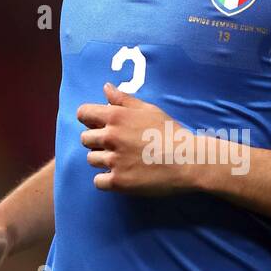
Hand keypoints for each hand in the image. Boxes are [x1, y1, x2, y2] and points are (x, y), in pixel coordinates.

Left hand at [77, 83, 193, 194]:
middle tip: (116, 145)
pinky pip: (98, 181)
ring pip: (91, 160)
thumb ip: (124, 99)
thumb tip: (106, 88)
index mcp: (116, 117)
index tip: (98, 125)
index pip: (83, 114)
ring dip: (103, 160)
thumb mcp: (149, 110)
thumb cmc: (170, 133)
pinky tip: (122, 175)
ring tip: (122, 160)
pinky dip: (107, 180)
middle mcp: (110, 137)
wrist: (188, 161)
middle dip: (97, 141)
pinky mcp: (118, 182)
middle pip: (85, 139)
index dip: (89, 119)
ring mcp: (113, 160)